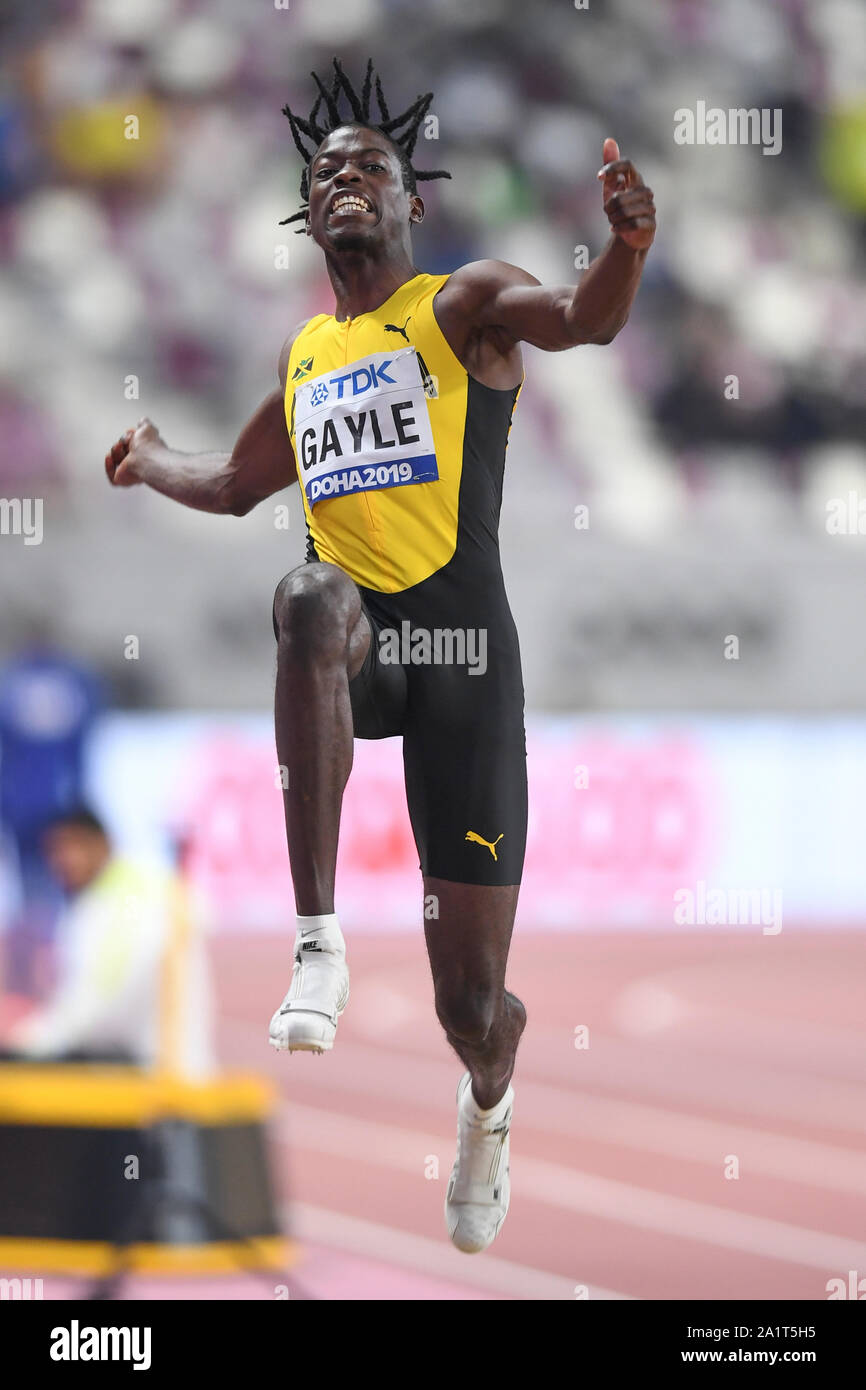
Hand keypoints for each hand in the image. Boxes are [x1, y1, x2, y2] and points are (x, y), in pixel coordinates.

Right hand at [104, 417, 162, 486]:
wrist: (147, 457)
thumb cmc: (150, 445)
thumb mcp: (147, 428)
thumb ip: (144, 423)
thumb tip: (142, 421)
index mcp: (146, 453)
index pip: (132, 445)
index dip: (129, 438)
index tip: (130, 433)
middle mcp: (139, 463)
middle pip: (122, 452)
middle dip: (121, 444)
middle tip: (125, 441)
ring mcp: (131, 473)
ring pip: (115, 461)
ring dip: (115, 451)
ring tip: (122, 448)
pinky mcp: (123, 480)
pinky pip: (111, 476)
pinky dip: (108, 466)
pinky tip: (110, 457)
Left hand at [597, 137, 655, 251]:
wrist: (629, 234)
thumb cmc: (620, 208)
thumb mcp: (611, 187)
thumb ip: (611, 166)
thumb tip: (609, 140)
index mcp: (635, 179)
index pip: (627, 165)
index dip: (613, 168)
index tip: (599, 177)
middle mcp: (645, 191)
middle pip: (620, 196)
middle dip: (608, 207)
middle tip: (607, 213)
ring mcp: (650, 207)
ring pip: (626, 211)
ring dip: (613, 218)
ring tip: (612, 221)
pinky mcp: (651, 223)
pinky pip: (633, 223)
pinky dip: (619, 228)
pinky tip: (614, 229)